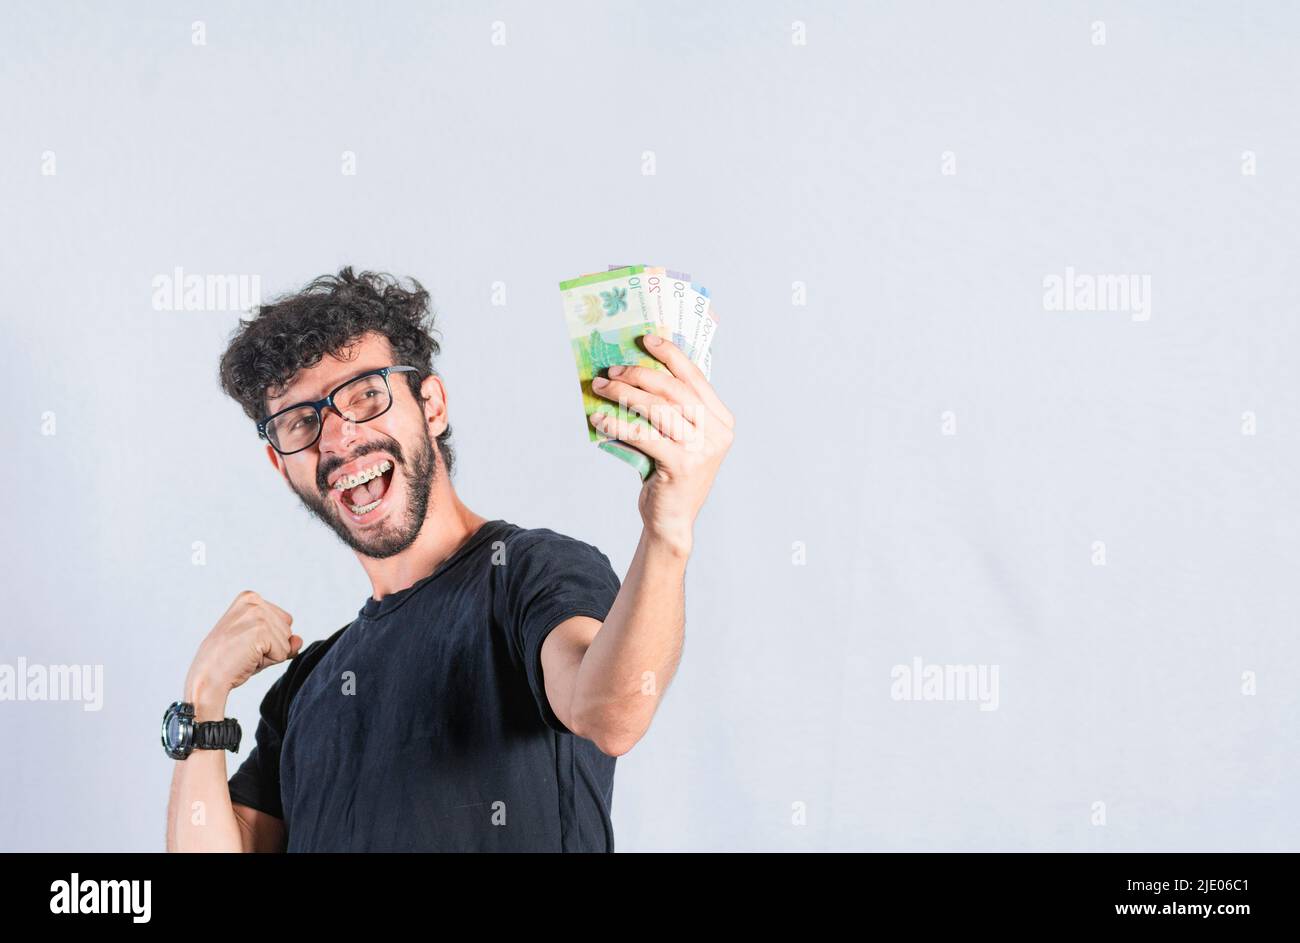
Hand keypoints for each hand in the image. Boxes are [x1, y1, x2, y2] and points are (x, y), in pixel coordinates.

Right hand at [184, 591, 302, 714]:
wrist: (207, 677)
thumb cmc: (228, 660)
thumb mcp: (258, 642)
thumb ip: (282, 638)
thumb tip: (299, 640)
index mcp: (250, 598)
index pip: (284, 620)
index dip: (269, 638)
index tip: (244, 642)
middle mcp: (254, 602)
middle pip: (288, 630)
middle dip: (271, 646)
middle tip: (243, 651)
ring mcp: (258, 615)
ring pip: (287, 642)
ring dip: (270, 655)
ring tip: (244, 655)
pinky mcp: (261, 631)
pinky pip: (283, 653)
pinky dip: (269, 662)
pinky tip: (247, 659)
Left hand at [589, 334, 734, 553]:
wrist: (672, 520)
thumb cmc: (670, 472)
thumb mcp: (679, 437)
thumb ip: (671, 409)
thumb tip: (635, 370)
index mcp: (722, 420)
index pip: (695, 378)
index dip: (671, 355)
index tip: (647, 339)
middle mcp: (718, 433)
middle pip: (675, 391)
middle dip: (640, 375)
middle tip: (612, 369)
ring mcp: (702, 450)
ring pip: (658, 410)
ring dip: (624, 394)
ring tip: (601, 387)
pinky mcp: (682, 466)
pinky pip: (644, 436)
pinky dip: (618, 423)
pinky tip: (598, 417)